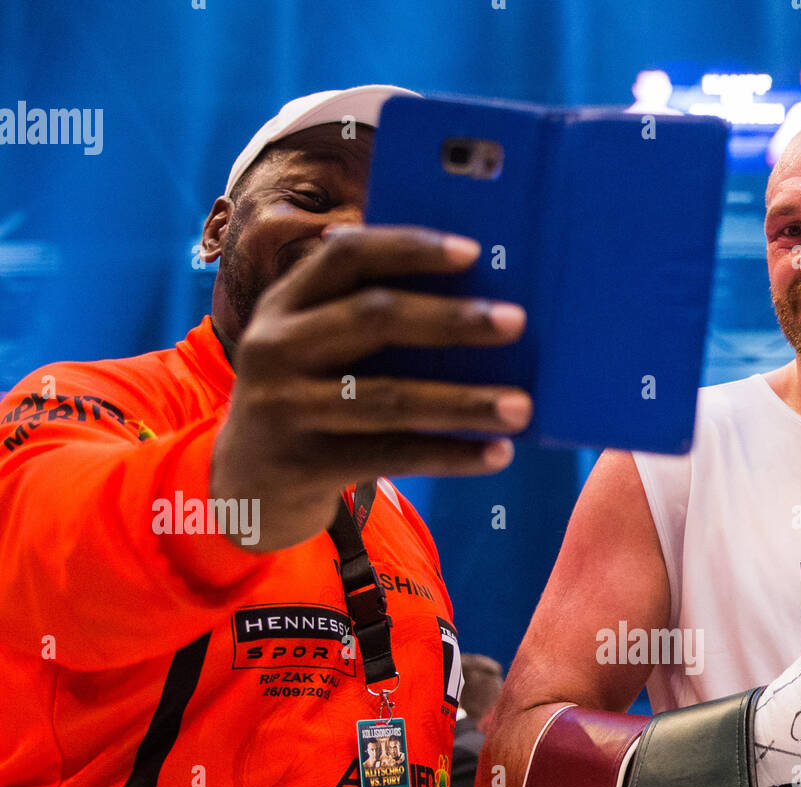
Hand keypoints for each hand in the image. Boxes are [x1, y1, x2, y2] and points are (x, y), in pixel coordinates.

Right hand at [211, 225, 531, 550]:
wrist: (243, 488)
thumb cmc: (306, 404)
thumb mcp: (312, 350)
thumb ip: (361, 320)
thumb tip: (473, 302)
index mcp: (284, 304)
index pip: (346, 256)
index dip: (409, 249)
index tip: (473, 252)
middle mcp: (276, 347)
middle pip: (373, 319)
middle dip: (451, 319)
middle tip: (516, 321)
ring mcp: (286, 407)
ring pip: (390, 398)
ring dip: (464, 401)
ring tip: (521, 406)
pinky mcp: (304, 463)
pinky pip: (393, 456)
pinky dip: (451, 454)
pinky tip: (497, 454)